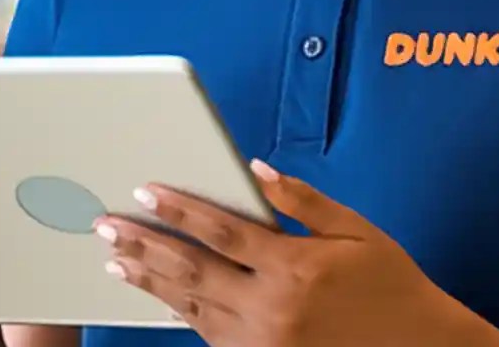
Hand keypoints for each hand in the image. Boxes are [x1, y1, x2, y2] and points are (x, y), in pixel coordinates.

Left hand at [94, 161, 498, 346]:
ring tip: (116, 261)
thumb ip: (303, 202)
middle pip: (192, 271)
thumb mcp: (358, 234)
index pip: (222, 231)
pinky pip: (210, 336)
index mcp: (296, 268)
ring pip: (191, 307)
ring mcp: (264, 342)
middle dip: (144, 245)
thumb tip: (256, 169)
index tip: (144, 191)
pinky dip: (180, 314)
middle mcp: (272, 308)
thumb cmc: (392, 287)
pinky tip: (157, 298)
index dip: (179, 209)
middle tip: (106, 227)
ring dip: (151, 281)